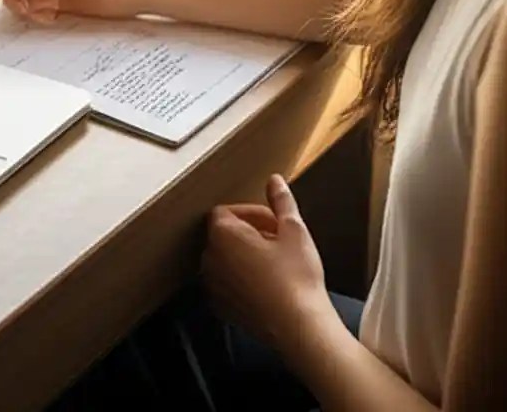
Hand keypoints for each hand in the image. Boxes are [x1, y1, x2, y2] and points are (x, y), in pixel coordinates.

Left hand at [201, 175, 340, 360]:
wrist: (298, 326)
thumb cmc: (297, 277)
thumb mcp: (294, 231)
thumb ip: (281, 201)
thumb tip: (275, 180)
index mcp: (222, 235)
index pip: (225, 211)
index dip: (252, 213)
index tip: (275, 222)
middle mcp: (209, 258)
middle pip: (223, 234)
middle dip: (249, 232)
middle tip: (279, 239)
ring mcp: (212, 284)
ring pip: (225, 258)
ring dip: (245, 255)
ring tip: (276, 262)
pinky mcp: (220, 306)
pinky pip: (227, 282)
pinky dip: (242, 278)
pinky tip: (268, 284)